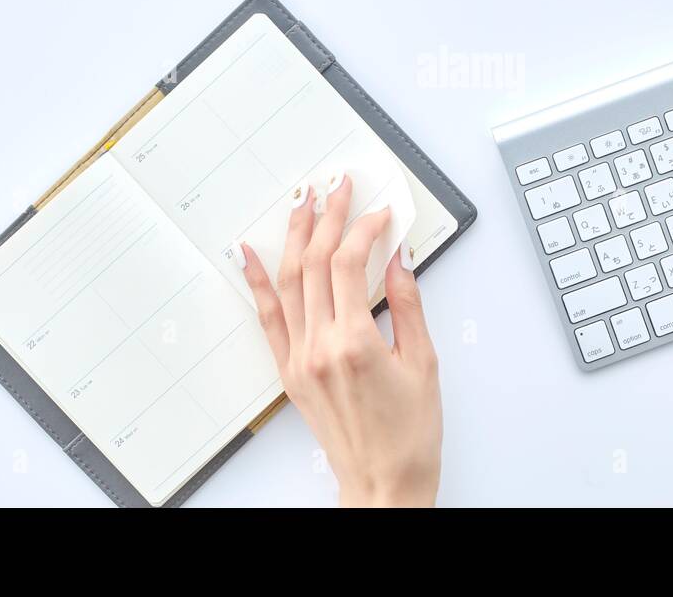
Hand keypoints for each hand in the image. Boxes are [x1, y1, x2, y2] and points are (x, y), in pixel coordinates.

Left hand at [238, 173, 441, 506]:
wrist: (382, 485)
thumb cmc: (409, 435)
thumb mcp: (422, 362)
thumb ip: (407, 304)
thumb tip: (399, 257)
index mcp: (355, 343)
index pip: (350, 264)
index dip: (364, 229)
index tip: (379, 213)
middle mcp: (319, 347)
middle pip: (316, 263)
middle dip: (327, 218)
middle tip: (337, 187)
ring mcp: (299, 359)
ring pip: (289, 282)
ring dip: (293, 237)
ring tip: (300, 203)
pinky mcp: (290, 372)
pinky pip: (268, 318)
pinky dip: (257, 282)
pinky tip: (249, 255)